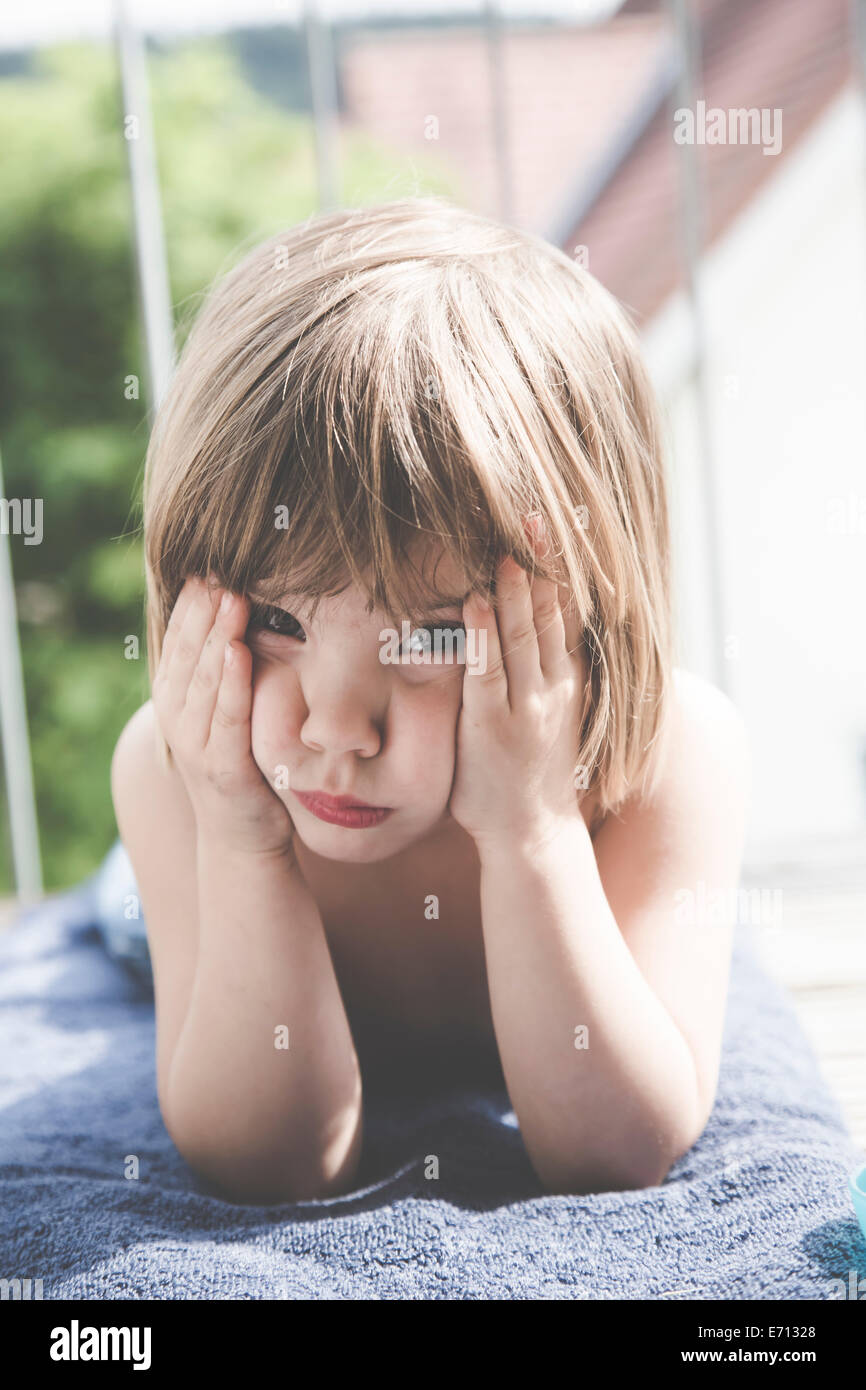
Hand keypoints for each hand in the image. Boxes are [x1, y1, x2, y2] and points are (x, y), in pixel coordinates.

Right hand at [152, 575, 296, 856]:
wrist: (243, 837)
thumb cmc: (241, 763)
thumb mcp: (225, 710)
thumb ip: (222, 668)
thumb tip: (241, 606)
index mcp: (175, 697)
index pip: (179, 637)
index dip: (192, 601)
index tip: (210, 561)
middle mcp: (177, 717)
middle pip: (188, 651)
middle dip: (205, 609)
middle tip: (222, 566)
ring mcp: (196, 744)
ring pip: (203, 679)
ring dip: (216, 636)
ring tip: (231, 598)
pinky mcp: (223, 767)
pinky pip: (226, 718)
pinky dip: (230, 684)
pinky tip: (238, 652)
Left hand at [447, 518, 591, 854]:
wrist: (533, 834)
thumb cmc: (532, 774)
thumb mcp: (552, 715)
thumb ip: (545, 674)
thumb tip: (532, 632)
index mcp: (566, 678)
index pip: (566, 611)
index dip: (562, 568)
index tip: (559, 526)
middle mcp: (551, 685)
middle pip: (549, 612)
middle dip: (542, 562)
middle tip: (535, 514)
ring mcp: (524, 705)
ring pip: (522, 634)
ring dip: (512, 588)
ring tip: (505, 546)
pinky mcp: (492, 724)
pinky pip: (487, 670)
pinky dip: (482, 633)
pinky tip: (474, 601)